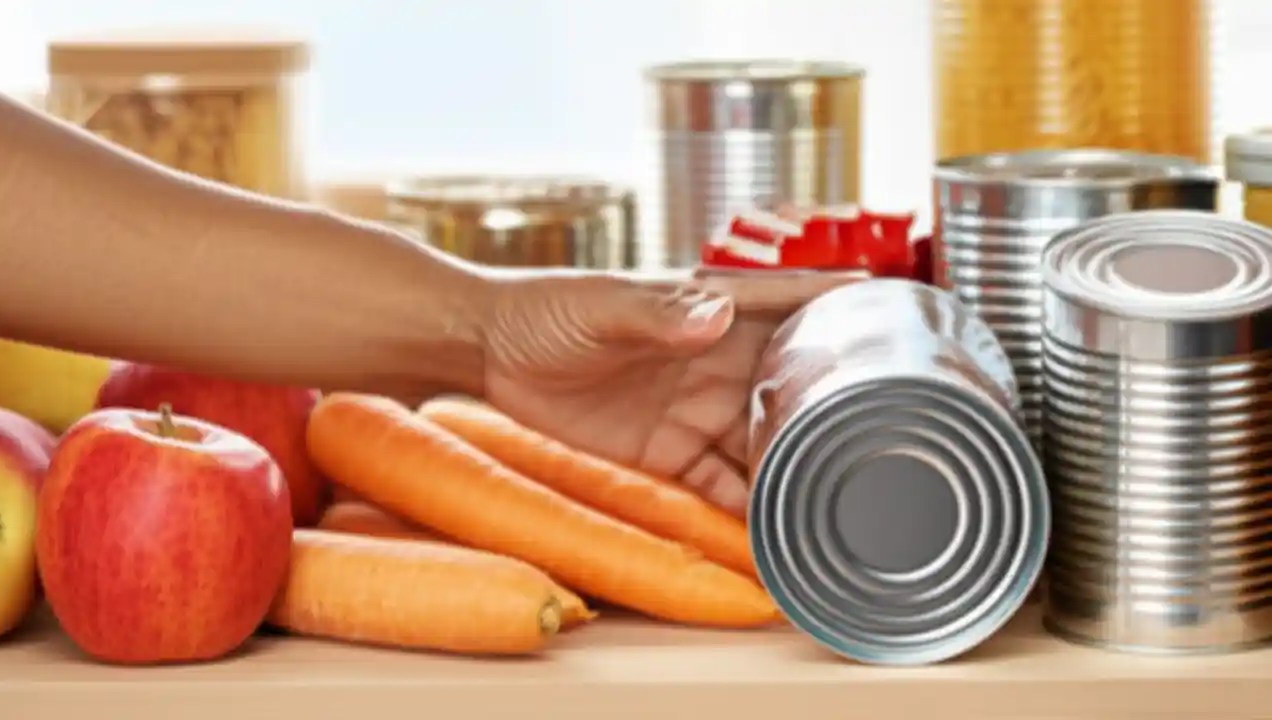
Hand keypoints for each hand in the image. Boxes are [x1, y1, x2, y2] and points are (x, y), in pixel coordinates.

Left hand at [481, 269, 862, 516]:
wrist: (487, 352)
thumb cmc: (546, 310)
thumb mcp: (599, 305)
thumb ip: (657, 312)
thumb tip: (714, 314)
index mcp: (710, 312)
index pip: (791, 305)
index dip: (843, 310)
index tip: (903, 317)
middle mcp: (717, 362)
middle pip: (792, 387)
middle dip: (836, 410)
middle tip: (888, 442)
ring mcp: (696, 411)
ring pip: (765, 444)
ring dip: (800, 470)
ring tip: (844, 502)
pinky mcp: (668, 455)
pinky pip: (720, 487)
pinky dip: (749, 510)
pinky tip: (777, 533)